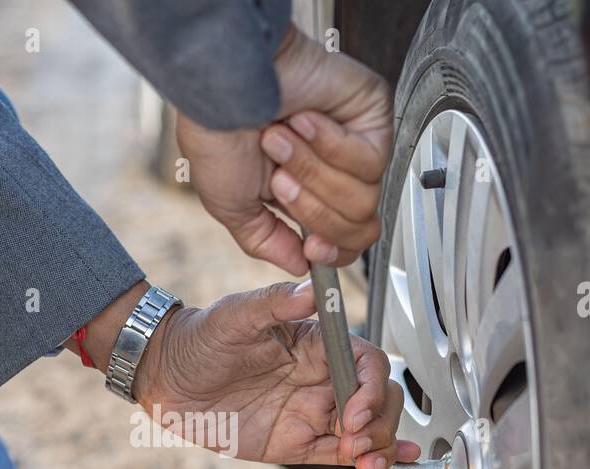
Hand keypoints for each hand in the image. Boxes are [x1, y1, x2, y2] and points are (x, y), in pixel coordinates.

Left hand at [135, 281, 416, 468]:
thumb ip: (274, 303)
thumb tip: (311, 290)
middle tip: (356, 440)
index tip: (354, 411)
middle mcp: (322, 378)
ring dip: (378, 446)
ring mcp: (312, 411)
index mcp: (316, 345)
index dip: (370, 388)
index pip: (366, 363)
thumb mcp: (234, 316)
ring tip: (366, 464)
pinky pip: (340, 453)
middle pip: (378, 399)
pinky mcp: (296, 442)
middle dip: (380, 422)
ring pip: (366, 429)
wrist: (164, 378)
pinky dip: (365, 461)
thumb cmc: (199, 339)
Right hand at [175, 25, 392, 273]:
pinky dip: (329, 145)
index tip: (311, 248)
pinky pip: (368, 160)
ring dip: (313, 172)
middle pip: (357, 227)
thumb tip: (299, 265)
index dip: (332, 252)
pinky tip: (304, 120)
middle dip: (314, 209)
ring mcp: (354, 144)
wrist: (223, 81)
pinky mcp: (371, 116)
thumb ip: (264, 240)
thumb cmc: (218, 131)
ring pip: (362, 197)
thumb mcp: (231, 205)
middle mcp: (330, 172)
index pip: (343, 242)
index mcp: (300, 194)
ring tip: (282, 141)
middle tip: (279, 178)